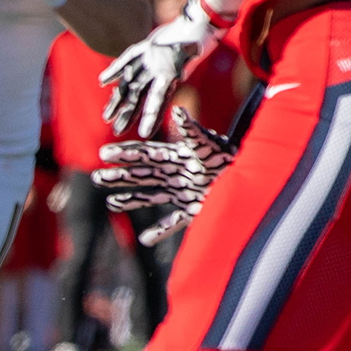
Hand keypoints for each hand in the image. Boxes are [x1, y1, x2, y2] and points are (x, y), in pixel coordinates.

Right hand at [91, 106, 235, 244]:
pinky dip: (160, 232)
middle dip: (119, 176)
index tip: (105, 154)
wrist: (254, 179)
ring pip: (150, 197)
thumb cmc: (229, 157)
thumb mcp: (208, 144)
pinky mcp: (193, 211)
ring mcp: (182, 194)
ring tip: (111, 202)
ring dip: (131, 200)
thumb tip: (176, 111)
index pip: (145, 155)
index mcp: (177, 157)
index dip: (125, 154)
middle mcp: (175, 175)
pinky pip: (173, 223)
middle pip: (142, 176)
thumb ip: (191, 131)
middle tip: (96, 177)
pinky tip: (145, 240)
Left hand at [100, 0, 225, 138]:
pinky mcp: (145, 50)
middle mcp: (158, 72)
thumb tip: (185, 62)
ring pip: (130, 84)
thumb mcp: (194, 47)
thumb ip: (187, 55)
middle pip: (140, 96)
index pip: (159, 99)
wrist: (198, 22)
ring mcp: (150, 63)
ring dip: (118, 100)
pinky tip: (103, 81)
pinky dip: (115, 71)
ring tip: (106, 117)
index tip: (145, 133)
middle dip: (129, 114)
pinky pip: (126, 62)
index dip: (152, 116)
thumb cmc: (199, 35)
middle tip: (117, 131)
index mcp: (169, 75)